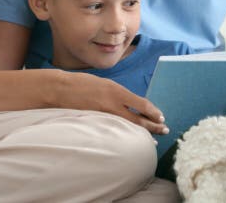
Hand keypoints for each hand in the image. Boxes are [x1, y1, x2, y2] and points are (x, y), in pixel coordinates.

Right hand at [54, 71, 168, 134]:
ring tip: (154, 140)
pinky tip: (131, 141)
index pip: (141, 104)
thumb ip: (117, 94)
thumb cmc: (82, 83)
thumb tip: (130, 103)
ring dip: (143, 133)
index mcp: (116, 90)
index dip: (153, 111)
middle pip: (139, 119)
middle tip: (165, 130)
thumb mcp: (104, 84)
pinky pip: (115, 131)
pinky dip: (126, 136)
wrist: (60, 89)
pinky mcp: (96, 122)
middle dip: (154, 125)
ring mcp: (104, 115)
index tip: (160, 116)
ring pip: (128, 127)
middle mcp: (113, 103)